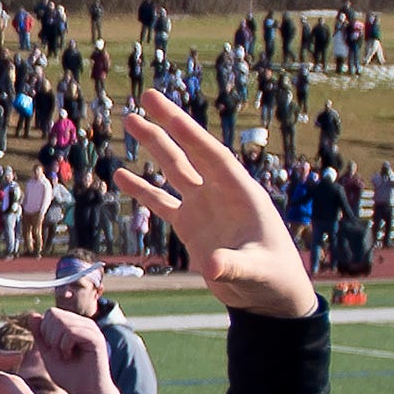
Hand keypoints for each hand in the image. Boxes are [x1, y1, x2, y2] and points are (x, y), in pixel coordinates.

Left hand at [32, 308, 124, 393]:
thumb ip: (40, 335)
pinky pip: (70, 332)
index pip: (51, 313)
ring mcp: (91, 329)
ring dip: (56, 343)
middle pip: (54, 314)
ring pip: (62, 322)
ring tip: (65, 356)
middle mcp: (84, 323)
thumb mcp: (48, 354)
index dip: (44, 331)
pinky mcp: (96, 338)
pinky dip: (64, 346)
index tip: (52, 349)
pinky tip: (70, 357)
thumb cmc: (70, 376)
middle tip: (58, 353)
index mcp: (75, 325)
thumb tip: (33, 315)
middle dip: (49, 336)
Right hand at [115, 92, 320, 318]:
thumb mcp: (256, 273)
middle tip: (146, 98)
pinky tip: (121, 175)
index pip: (212, 156)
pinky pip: (161, 203)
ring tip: (129, 121)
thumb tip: (211, 264)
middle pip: (190, 152)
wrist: (269, 296)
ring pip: (174, 170)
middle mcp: (220, 193)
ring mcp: (204, 207)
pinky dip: (142, 190)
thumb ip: (234, 266)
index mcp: (241, 193)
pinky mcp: (191, 227)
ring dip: (153, 147)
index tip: (167, 113)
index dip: (190, 134)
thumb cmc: (272, 279)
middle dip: (168, 125)